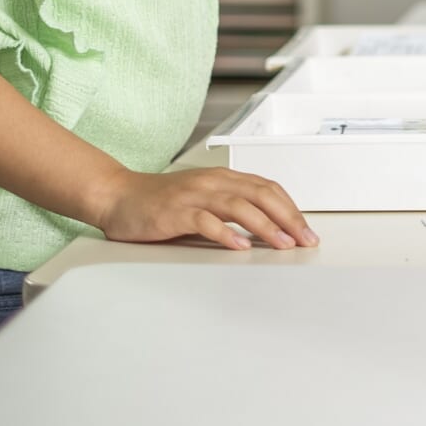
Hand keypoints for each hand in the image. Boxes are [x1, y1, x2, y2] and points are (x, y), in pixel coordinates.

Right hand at [91, 166, 319, 251]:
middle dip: (288, 218)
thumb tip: (268, 230)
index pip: (268, 189)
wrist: (118, 196)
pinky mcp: (175, 212)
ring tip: (283, 244)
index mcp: (223, 178)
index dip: (291, 209)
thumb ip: (232, 209)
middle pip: (261, 195)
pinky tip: (239, 246)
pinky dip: (225, 233)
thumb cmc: (162, 202)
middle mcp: (213, 182)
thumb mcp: (204, 199)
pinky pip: (205, 221)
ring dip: (266, 225)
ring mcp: (194, 195)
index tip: (307, 231)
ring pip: (239, 206)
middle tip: (305, 240)